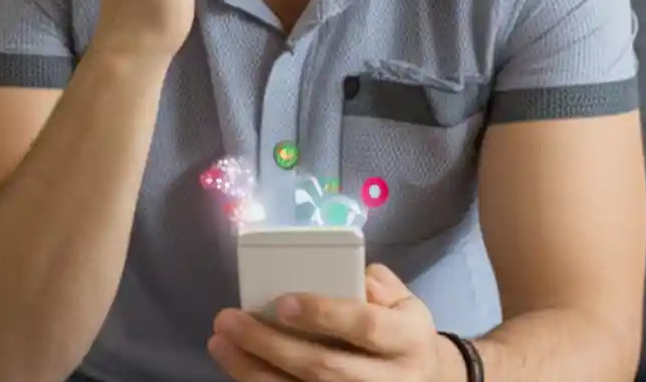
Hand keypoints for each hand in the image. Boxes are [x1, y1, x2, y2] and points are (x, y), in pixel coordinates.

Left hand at [209, 265, 459, 380]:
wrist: (425, 381)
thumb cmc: (402, 333)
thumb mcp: (405, 303)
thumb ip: (378, 284)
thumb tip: (345, 274)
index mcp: (408, 340)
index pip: (365, 327)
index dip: (324, 315)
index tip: (282, 302)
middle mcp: (389, 380)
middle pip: (324, 368)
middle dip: (271, 345)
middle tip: (230, 320)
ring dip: (254, 371)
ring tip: (220, 343)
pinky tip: (237, 367)